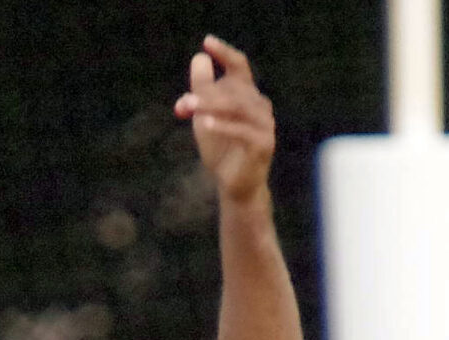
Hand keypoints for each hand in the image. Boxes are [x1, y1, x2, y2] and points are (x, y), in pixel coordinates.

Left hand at [174, 35, 274, 205]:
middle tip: (183, 103)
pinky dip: (223, 126)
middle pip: (233, 89)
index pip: (239, 67)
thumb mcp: (206, 117)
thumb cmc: (222, 151)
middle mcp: (260, 106)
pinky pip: (242, 131)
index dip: (224, 53)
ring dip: (211, 106)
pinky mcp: (264, 144)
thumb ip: (202, 90)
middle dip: (206, 95)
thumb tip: (198, 59)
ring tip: (189, 108)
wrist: (235, 187)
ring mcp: (265, 124)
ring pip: (237, 107)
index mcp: (248, 95)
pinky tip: (205, 124)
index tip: (207, 42)